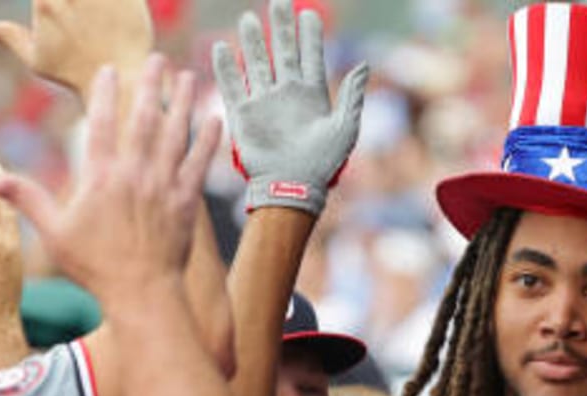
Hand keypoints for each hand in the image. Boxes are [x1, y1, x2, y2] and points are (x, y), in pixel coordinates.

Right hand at [0, 0, 152, 102]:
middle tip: (67, 7)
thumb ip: (12, 38)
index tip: (45, 3)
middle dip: (68, 0)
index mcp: (45, 3)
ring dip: (92, 0)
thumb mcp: (39, 60)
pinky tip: (112, 6)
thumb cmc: (75, 74)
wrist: (120, 82)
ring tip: (89, 11)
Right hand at [0, 56, 219, 312]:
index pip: (101, 124)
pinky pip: (199, 163)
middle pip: (144, 119)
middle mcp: (134, 175)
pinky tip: (214, 119)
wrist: (142, 293)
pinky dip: (207, 139)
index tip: (110, 70)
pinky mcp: (187, 201)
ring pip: (175, 135)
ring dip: (182, 103)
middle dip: (151, 85)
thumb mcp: (54, 233)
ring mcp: (163, 186)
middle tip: (157, 60)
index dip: (105, 93)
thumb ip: (27, 199)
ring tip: (187, 78)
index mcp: (100, 177)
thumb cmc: (95, 267)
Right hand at [212, 0, 367, 214]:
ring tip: (248, 18)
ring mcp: (265, 102)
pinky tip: (222, 48)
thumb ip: (352, 96)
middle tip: (278, 2)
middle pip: (282, 52)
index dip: (309, 35)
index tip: (307, 13)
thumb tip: (364, 64)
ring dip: (252, 42)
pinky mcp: (244, 115)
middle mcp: (287, 94)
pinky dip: (226, 68)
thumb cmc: (323, 163)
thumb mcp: (345, 128)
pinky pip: (233, 87)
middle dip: (280, 27)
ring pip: (257, 63)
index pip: (310, 56)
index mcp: (312, 95)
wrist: (294, 187)